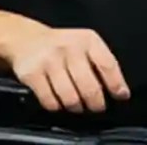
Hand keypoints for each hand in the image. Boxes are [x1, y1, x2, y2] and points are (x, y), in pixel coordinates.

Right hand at [4, 27, 130, 112]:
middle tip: (95, 106)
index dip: (116, 84)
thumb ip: (101, 64)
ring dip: (76, 107)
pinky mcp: (32, 73)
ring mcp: (49, 60)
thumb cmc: (61, 47)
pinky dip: (57, 106)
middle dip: (96, 104)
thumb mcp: (84, 45)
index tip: (120, 96)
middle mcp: (69, 47)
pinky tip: (58, 100)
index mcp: (87, 40)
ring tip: (77, 104)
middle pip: (90, 88)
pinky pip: (50, 101)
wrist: (26, 39)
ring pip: (70, 98)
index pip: (107, 65)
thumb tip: (120, 92)